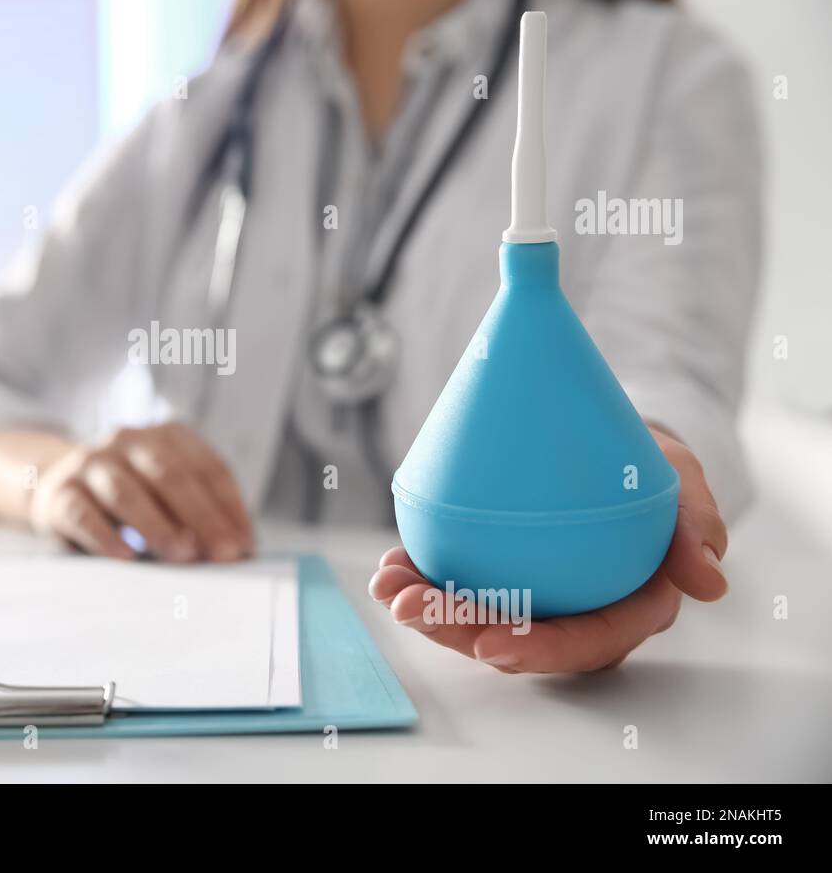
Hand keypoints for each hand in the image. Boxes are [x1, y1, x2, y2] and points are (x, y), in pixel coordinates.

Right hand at [29, 422, 253, 561]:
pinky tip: (125, 558)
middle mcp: (128, 440)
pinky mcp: (60, 492)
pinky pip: (83, 514)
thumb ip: (200, 515)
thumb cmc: (132, 496)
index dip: (229, 506)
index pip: (206, 467)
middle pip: (169, 475)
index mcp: (166, 436)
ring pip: (125, 492)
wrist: (58, 485)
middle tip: (222, 553)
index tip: (244, 544)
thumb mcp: (167, 494)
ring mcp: (90, 463)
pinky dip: (105, 536)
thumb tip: (239, 552)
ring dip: (157, 525)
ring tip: (182, 555)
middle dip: (201, 516)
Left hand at [368, 428, 728, 671]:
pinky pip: (458, 582)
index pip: (583, 642)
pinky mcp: (500, 571)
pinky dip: (422, 574)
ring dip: (427, 606)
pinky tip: (389, 564)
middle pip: (515, 637)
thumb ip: (696, 525)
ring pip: (477, 616)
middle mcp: (576, 612)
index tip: (488, 643)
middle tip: (408, 605)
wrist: (616, 444)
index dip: (536, 650)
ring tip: (386, 584)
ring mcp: (534, 595)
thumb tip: (708, 580)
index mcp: (627, 607)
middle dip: (455, 629)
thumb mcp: (684, 484)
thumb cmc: (652, 468)